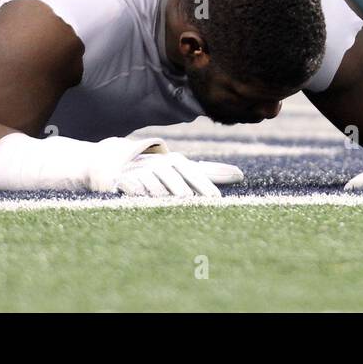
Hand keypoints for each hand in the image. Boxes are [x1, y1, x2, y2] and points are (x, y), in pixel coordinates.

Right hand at [113, 151, 243, 197]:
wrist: (121, 164)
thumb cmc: (162, 170)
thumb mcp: (185, 169)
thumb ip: (211, 173)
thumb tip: (241, 175)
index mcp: (177, 161)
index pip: (193, 173)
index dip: (204, 186)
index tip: (215, 200)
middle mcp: (160, 164)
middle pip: (173, 179)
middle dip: (181, 190)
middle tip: (189, 201)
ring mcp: (141, 171)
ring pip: (153, 184)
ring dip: (160, 194)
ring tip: (168, 202)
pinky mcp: (123, 180)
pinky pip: (132, 187)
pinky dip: (139, 193)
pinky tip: (145, 200)